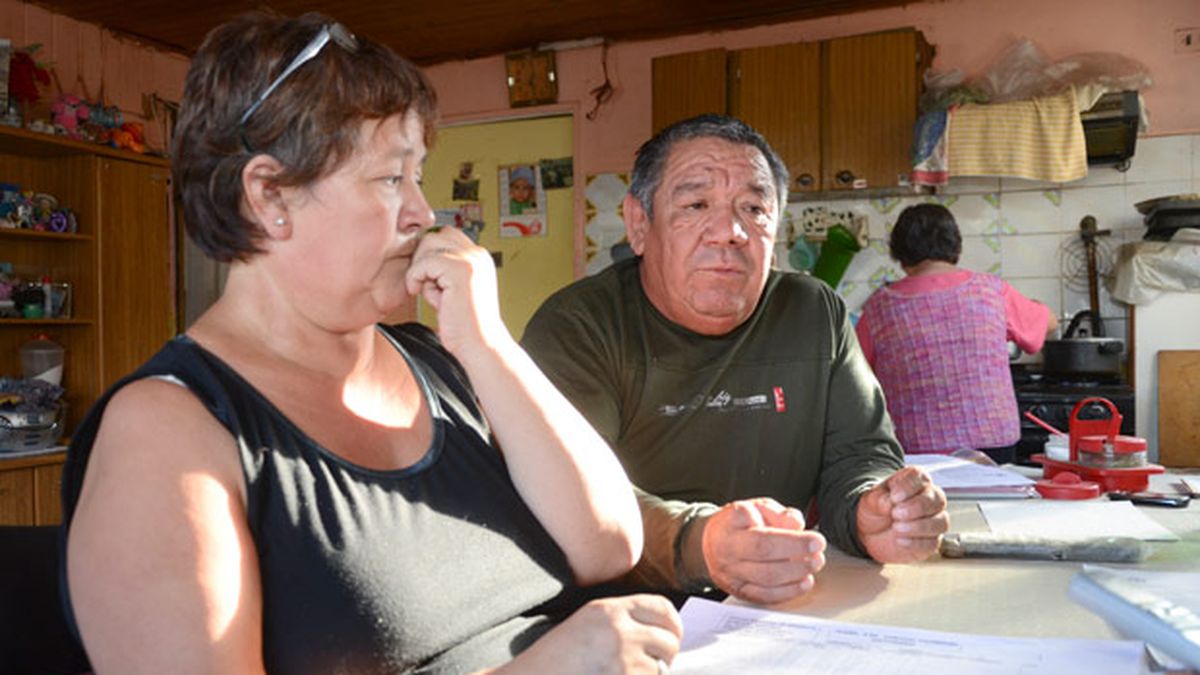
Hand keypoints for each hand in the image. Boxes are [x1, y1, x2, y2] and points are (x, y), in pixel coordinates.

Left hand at [404, 228, 504, 355]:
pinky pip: (424, 263)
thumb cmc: (466, 325)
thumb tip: (420, 254)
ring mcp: (470, 260)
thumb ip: (444, 270)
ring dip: (421, 269)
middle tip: (427, 285)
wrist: (480, 345)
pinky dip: (417, 279)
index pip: (446, 235)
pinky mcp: (460, 270)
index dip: (430, 254)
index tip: (429, 278)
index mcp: (479, 258)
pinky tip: (429, 297)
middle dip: (423, 259)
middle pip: (434, 236)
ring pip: (428, 245)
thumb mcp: (455, 289)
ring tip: (432, 292)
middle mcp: (477, 255)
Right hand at [502, 594, 681, 673]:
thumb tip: (664, 633)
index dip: (673, 624)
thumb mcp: (587, 624)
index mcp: (609, 610)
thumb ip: (623, 621)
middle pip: (669, 640)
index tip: (673, 635)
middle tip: (651, 665)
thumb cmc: (556, 659)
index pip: (662, 608)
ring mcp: (623, 659)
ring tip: (623, 674)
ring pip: (661, 668)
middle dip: (666, 655)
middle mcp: (619, 630)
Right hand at [700, 498, 826, 604]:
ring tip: (814, 564)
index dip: (792, 538)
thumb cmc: (739, 524)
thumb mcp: (758, 507)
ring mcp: (730, 572)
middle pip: (763, 552)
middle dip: (796, 553)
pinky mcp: (738, 590)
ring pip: (765, 578)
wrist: (712, 543)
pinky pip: (764, 596)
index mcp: (730, 522)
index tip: (816, 539)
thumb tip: (796, 526)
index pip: (761, 529)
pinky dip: (788, 592)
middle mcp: (727, 548)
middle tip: (818, 552)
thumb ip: (779, 514)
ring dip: (796, 573)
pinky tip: (804, 582)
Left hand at [856, 466, 948, 562]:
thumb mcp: (870, 500)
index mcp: (914, 481)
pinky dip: (916, 542)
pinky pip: (933, 543)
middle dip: (917, 507)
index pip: (921, 477)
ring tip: (896, 528)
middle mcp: (929, 498)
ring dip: (919, 526)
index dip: (909, 486)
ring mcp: (933, 520)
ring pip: (941, 522)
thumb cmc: (876, 509)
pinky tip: (900, 540)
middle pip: (938, 499)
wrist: (872, 532)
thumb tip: (889, 503)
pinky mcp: (931, 541)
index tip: (894, 496)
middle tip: (896, 513)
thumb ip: (879, 499)